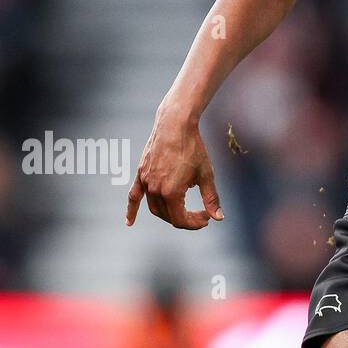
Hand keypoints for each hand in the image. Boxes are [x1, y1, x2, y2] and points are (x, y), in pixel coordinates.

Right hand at [126, 109, 222, 229]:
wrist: (175, 124)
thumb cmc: (193, 148)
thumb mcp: (206, 175)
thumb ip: (211, 198)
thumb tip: (219, 217)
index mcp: (171, 192)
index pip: (180, 220)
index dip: (195, 223)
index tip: (206, 218)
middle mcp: (155, 189)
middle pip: (168, 216)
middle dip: (185, 219)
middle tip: (201, 214)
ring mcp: (146, 181)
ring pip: (154, 208)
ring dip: (169, 214)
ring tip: (183, 212)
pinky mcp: (141, 173)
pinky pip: (133, 196)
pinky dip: (131, 210)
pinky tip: (129, 222)